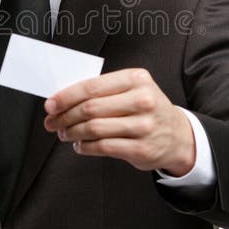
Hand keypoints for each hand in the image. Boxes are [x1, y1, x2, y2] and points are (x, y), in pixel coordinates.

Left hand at [43, 68, 195, 175]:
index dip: (66, 96)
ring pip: (94, 128)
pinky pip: (103, 147)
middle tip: (52, 121)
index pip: (92, 86)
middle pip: (90, 108)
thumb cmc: (148, 110)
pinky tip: (80, 145)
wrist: (177, 136)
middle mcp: (142, 100)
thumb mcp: (134, 89)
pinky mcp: (141, 148)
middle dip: (65, 116)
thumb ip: (104, 90)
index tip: (51, 104)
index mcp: (137, 79)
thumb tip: (64, 99)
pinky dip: (85, 147)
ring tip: (64, 133)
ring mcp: (143, 126)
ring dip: (72, 132)